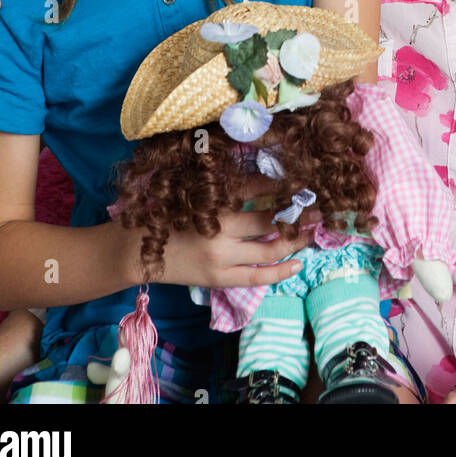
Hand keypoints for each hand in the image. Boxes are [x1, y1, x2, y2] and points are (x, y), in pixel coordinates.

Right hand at [135, 180, 318, 290]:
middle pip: (269, 223)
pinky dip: (280, 272)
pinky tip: (298, 262)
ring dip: (295, 241)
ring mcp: (221, 260)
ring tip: (313, 231)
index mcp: (212, 206)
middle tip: (319, 206)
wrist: (135, 251)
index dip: (282, 187)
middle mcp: (220, 233)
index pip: (256, 192)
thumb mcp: (192, 194)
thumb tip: (262, 177)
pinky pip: (257, 278)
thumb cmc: (163, 215)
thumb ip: (225, 189)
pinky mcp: (219, 279)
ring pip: (269, 252)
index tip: (302, 181)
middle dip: (297, 215)